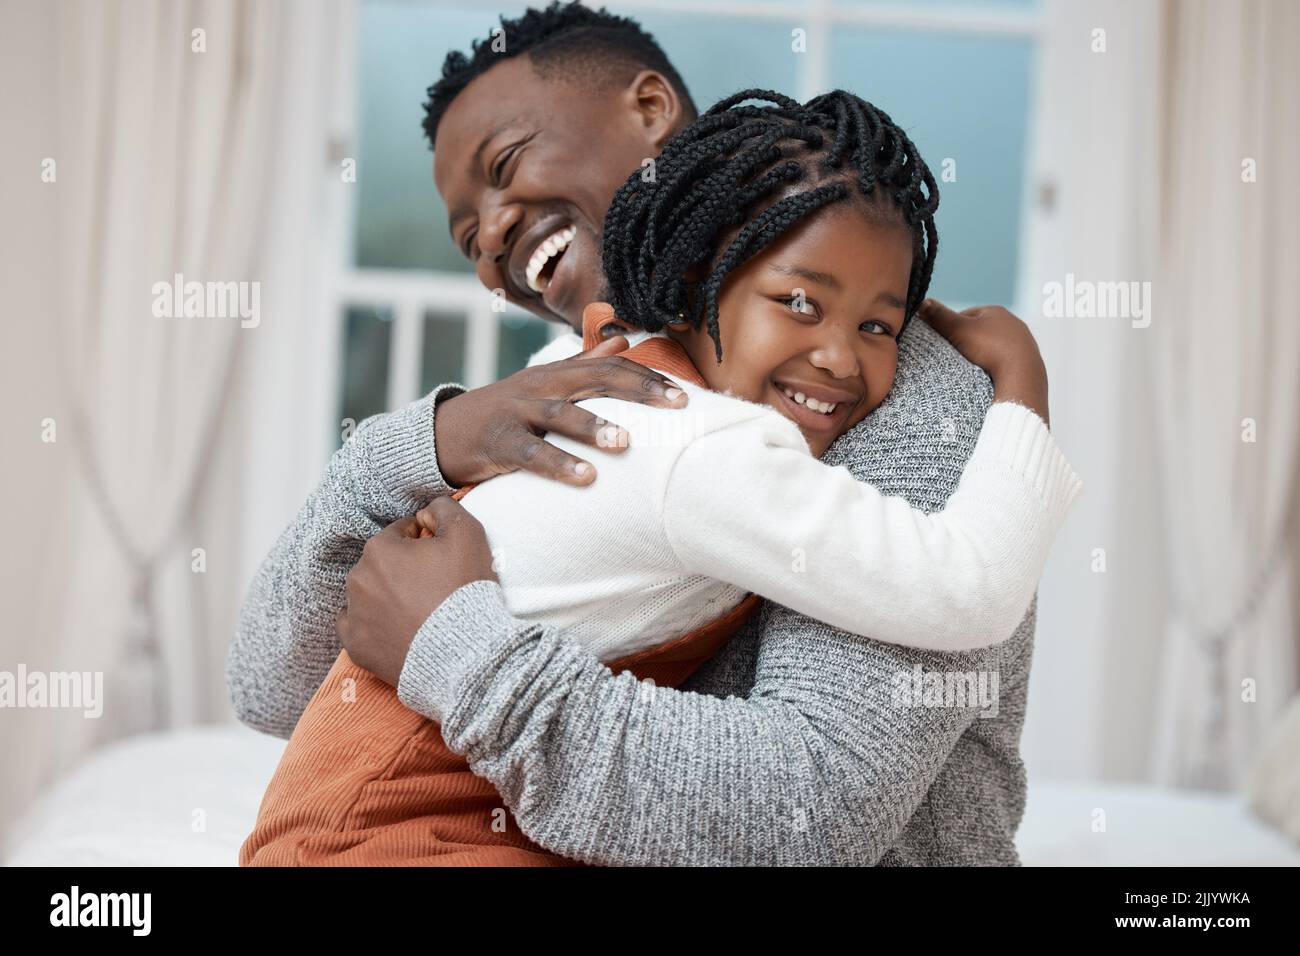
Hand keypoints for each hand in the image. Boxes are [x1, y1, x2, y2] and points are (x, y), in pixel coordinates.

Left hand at [337, 498, 495, 686]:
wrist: (464, 655)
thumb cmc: (464, 591)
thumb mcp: (468, 534)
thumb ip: (444, 508)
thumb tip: (425, 513)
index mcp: (379, 548)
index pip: (402, 533)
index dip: (427, 543)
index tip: (444, 561)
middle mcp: (357, 578)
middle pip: (384, 563)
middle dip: (405, 570)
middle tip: (436, 588)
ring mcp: (354, 615)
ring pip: (370, 594)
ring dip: (389, 596)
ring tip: (421, 612)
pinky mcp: (356, 646)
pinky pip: (359, 627)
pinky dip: (375, 625)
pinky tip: (399, 629)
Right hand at [434, 304, 688, 486]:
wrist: (445, 432)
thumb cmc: (506, 410)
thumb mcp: (544, 383)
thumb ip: (584, 363)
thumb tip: (623, 340)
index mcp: (557, 373)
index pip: (610, 366)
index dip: (648, 377)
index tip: (685, 394)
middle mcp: (541, 386)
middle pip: (595, 379)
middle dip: (639, 390)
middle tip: (678, 405)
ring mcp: (518, 412)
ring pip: (560, 414)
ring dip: (595, 427)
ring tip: (626, 443)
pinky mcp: (499, 442)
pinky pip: (531, 454)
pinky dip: (559, 464)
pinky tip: (586, 477)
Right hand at [920, 298, 1049, 426]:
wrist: (1021, 374)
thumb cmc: (989, 348)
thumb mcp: (958, 330)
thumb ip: (939, 317)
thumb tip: (922, 302)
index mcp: (996, 311)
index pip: (966, 315)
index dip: (951, 328)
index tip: (942, 342)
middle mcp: (1012, 322)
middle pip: (981, 331)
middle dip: (967, 342)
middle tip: (953, 357)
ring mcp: (1023, 342)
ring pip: (994, 346)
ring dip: (982, 354)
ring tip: (969, 368)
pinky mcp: (1028, 360)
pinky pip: (1005, 360)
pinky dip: (995, 365)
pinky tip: (987, 374)